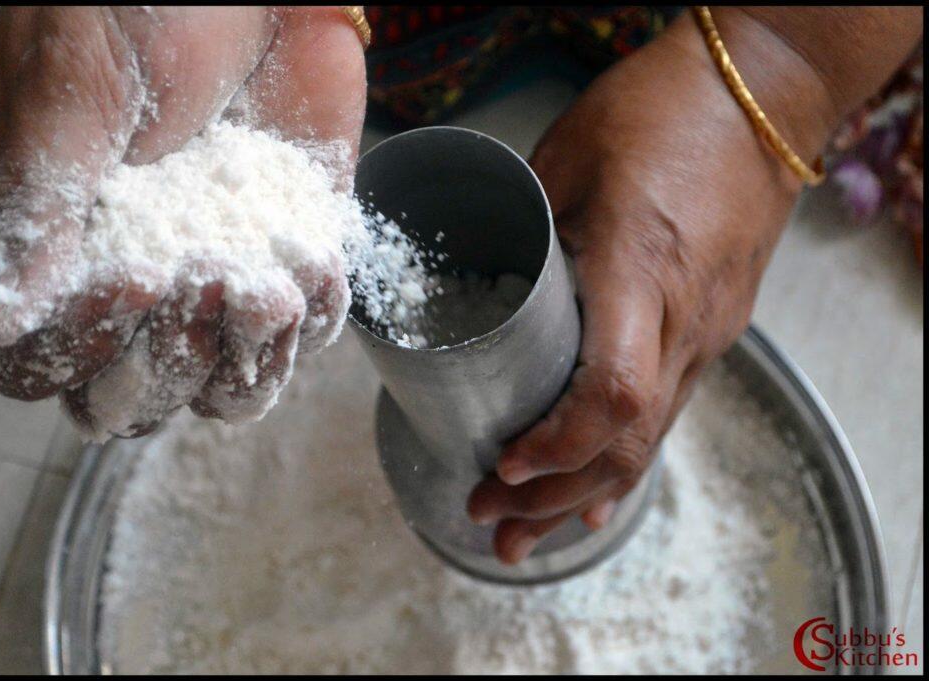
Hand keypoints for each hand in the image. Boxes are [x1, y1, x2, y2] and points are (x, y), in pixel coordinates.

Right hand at [0, 7, 366, 437]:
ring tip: (266, 284)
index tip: (134, 279)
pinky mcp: (292, 260)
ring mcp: (220, 280)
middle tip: (203, 273)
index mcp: (59, 252)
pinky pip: (305, 335)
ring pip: (224, 388)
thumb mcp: (73, 96)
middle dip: (173, 358)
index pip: (42, 368)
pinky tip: (311, 258)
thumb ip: (40, 211)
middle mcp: (137, 285)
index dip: (79, 356)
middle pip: (138, 397)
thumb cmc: (142, 9)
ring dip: (249, 357)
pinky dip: (314, 316)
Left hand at [466, 10, 836, 562]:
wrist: (762, 95)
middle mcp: (682, 316)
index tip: (503, 466)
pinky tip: (593, 499)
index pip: (611, 393)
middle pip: (626, 440)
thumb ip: (523, 228)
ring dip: (583, 494)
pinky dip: (622, 460)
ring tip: (524, 535)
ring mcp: (708, 328)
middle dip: (552, 496)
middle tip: (489, 522)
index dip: (556, 445)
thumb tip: (469, 279)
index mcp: (638, 269)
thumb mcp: (568, 157)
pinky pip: (670, 410)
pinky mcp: (715, 327)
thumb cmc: (659, 111)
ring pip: (650, 438)